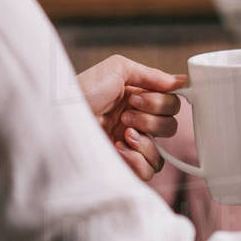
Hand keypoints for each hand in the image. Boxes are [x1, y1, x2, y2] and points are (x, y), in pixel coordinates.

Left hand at [77, 54, 185, 180]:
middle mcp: (136, 123)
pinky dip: (138, 159)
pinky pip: (148, 171)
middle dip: (151, 117)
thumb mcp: (117, 69)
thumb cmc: (83, 89)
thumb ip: (151, 74)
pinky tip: (119, 147)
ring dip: (145, 139)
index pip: (171, 104)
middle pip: (170, 127)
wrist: (60, 115)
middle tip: (127, 113)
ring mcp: (129, 146)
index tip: (138, 96)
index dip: (162, 102)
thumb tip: (180, 81)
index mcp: (138, 99)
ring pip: (162, 152)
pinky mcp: (123, 165)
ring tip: (123, 132)